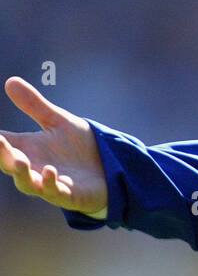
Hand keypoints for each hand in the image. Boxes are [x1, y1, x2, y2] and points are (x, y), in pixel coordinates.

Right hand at [0, 77, 107, 214]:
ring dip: (23, 175)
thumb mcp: (58, 121)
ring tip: (21, 162)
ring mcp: (50, 184)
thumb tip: (10, 80)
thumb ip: (34, 105)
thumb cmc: (78, 147)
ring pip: (28, 184)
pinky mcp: (70, 195)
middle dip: (3, 155)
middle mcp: (34, 169)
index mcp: (27, 150)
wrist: (110, 166)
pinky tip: (52, 172)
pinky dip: (51, 184)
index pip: (2, 145)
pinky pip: (56, 193)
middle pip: (10, 165)